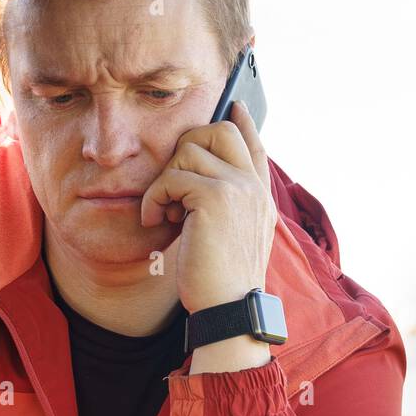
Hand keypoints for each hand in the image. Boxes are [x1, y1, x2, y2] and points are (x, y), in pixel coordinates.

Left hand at [140, 101, 277, 316]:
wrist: (230, 311)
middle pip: (220, 130)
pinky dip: (154, 197)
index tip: (234, 105)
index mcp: (261, 196)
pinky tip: (154, 220)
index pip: (254, 144)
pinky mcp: (215, 197)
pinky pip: (172, 177)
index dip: (243, 122)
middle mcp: (254, 186)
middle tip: (173, 184)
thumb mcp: (233, 238)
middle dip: (187, 148)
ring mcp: (238, 188)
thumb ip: (228, 207)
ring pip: (190, 150)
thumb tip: (198, 186)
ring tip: (164, 211)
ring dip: (165, 179)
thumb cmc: (223, 284)